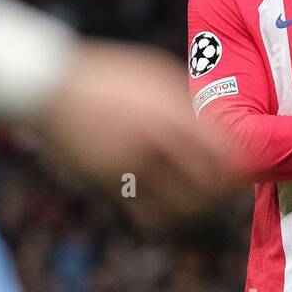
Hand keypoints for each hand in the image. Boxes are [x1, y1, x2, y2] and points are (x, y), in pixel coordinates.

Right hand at [35, 41, 237, 221]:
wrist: (51, 87)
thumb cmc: (107, 79)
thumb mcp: (152, 75)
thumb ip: (184, 104)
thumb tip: (218, 129)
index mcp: (169, 107)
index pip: (220, 147)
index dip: (236, 163)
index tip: (240, 168)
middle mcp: (155, 136)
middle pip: (207, 180)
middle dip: (220, 190)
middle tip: (223, 192)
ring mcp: (133, 161)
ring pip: (182, 202)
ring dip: (194, 207)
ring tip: (197, 204)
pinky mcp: (112, 182)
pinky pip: (151, 212)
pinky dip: (164, 216)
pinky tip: (167, 212)